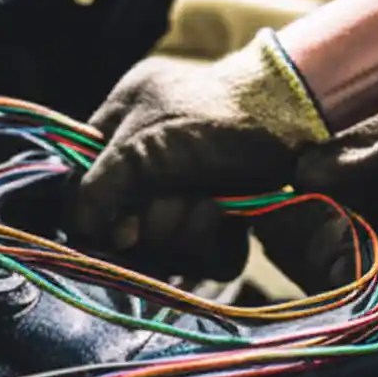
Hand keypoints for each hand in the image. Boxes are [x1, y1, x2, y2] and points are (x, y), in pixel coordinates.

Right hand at [73, 29, 329, 278]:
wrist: (297, 118)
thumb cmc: (216, 118)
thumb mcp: (144, 147)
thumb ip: (100, 188)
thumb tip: (80, 230)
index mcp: (121, 125)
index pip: (83, 186)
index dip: (97, 214)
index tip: (121, 224)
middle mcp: (150, 161)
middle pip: (126, 228)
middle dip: (157, 219)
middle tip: (182, 197)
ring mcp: (186, 192)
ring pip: (166, 248)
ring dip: (187, 229)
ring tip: (212, 201)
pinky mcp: (223, 222)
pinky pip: (203, 258)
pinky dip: (216, 243)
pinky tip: (229, 216)